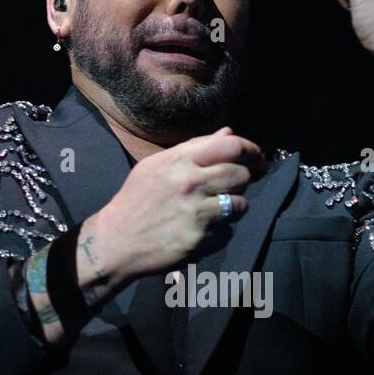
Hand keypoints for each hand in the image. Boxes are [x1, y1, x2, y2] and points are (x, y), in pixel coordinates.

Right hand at [85, 127, 265, 290]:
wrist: (116, 241)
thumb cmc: (137, 200)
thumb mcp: (158, 165)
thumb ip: (194, 148)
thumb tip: (229, 133)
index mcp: (180, 161)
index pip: (231, 147)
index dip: (252, 150)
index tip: (258, 159)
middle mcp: (190, 184)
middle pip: (241, 175)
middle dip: (243, 180)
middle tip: (231, 186)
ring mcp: (196, 214)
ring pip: (240, 205)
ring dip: (233, 208)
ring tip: (214, 210)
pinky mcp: (199, 241)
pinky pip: (227, 233)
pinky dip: (219, 233)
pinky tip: (201, 231)